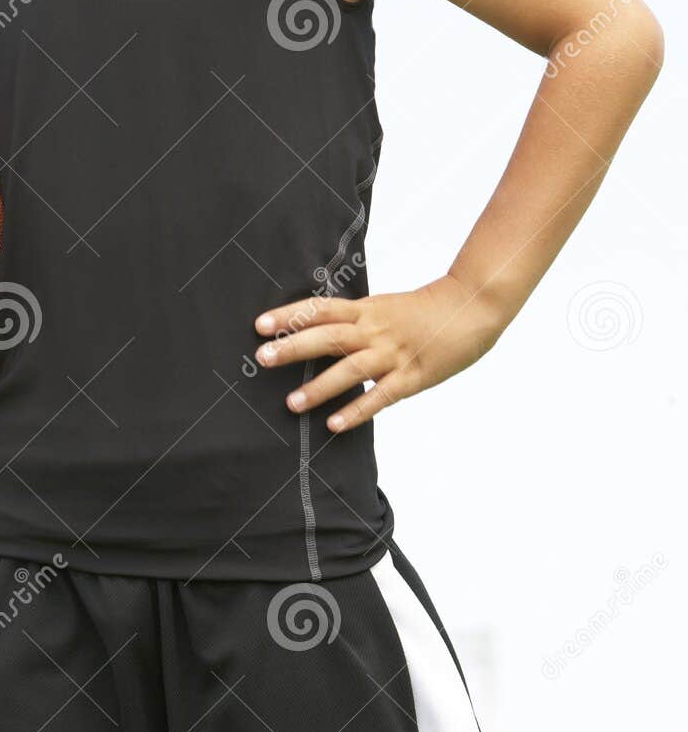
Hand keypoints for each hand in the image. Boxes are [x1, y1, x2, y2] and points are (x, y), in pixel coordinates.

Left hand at [252, 274, 504, 433]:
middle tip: (263, 358)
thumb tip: (317, 331)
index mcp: (366, 309)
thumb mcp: (383, 307)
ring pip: (351, 370)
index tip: (259, 324)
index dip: (290, 315)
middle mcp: (375, 330)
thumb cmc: (424, 310)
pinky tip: (334, 425)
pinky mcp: (412, 377)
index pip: (321, 309)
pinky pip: (381, 396)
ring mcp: (393, 354)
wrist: (471, 307)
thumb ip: (354, 320)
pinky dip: (356, 411)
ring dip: (319, 387)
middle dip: (294, 348)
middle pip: (329, 337)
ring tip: (291, 404)